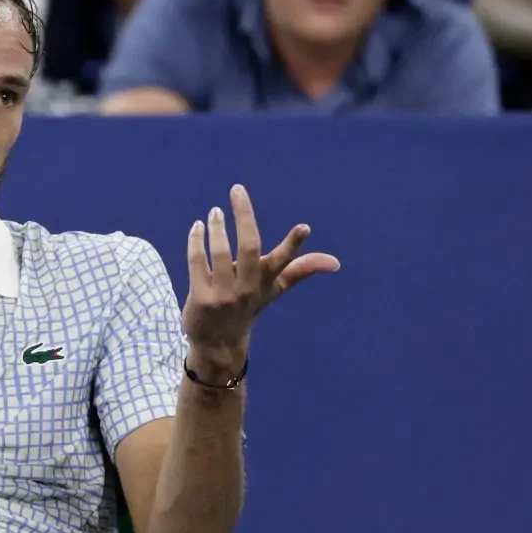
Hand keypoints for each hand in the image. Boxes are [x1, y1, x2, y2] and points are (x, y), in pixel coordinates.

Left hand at [183, 184, 339, 367]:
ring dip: (216, 227)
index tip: (304, 227)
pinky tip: (198, 227)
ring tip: (215, 212)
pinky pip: (197, 262)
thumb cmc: (248, 306)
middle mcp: (247, 288)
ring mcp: (223, 294)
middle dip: (244, 216)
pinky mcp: (201, 298)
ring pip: (219, 252)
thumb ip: (301, 269)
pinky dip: (196, 241)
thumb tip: (335, 262)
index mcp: (267, 282)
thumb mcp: (274, 289)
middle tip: (237, 190)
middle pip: (249, 247)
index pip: (284, 262)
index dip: (294, 245)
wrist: (218, 342)